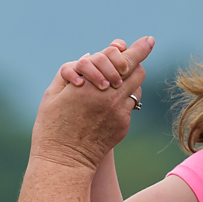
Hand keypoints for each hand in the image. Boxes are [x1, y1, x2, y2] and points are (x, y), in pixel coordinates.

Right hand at [32, 36, 154, 171]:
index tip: (150, 40)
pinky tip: (109, 103)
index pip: (124, 60)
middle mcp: (110, 97)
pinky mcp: (124, 126)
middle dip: (132, 63)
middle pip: (137, 71)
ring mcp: (120, 113)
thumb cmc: (52, 125)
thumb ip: (72, 71)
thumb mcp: (54, 94)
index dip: (140, 48)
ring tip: (115, 83)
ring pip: (137, 88)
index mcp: (91, 85)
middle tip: (124, 63)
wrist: (64, 161)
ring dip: (130, 81)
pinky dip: (124, 100)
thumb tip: (89, 56)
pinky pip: (131, 106)